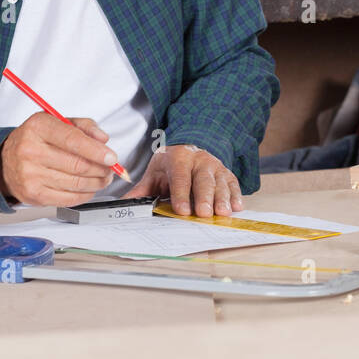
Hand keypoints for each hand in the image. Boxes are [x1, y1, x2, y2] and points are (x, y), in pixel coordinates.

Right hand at [0, 113, 116, 206]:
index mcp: (38, 127)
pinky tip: (89, 188)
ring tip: (102, 178)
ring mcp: (30, 175)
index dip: (96, 151)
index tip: (111, 157)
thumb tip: (103, 139)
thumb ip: (83, 126)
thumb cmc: (36, 140)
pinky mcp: (33, 195)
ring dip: (96, 183)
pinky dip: (85, 195)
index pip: (72, 140)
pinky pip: (68, 198)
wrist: (6, 162)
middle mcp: (31, 150)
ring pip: (76, 183)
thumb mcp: (56, 122)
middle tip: (110, 168)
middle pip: (77, 165)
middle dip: (100, 169)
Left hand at [126, 144, 242, 217]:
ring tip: (223, 213)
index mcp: (178, 158)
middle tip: (203, 213)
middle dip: (204, 197)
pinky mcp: (226, 173)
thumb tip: (121, 206)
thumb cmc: (171, 163)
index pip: (180, 177)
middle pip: (203, 180)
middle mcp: (199, 160)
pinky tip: (237, 207)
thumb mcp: (154, 173)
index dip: (181, 194)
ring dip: (222, 198)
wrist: (189, 145)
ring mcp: (215, 166)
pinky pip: (233, 183)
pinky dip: (236, 195)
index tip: (181, 210)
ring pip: (220, 182)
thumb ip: (141, 190)